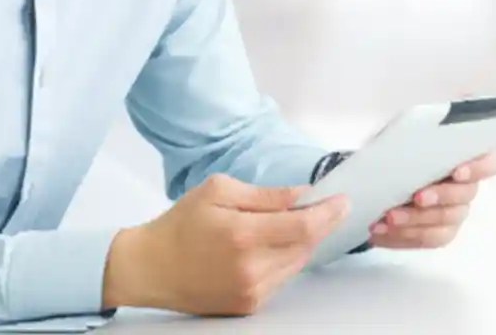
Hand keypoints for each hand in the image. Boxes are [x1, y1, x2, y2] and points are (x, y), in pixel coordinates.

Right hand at [102, 174, 348, 315]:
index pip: (303, 226)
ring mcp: (251, 291)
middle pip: (306, 246)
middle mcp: (250, 268)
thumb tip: (302, 194)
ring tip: (293, 223)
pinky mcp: (249, 304)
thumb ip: (265, 195)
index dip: (329, 213)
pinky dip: (286, 259)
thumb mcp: (218, 190)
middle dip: (320, 224)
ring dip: (303, 242)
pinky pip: (282, 278)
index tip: (344, 201)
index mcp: (242, 234)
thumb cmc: (181, 224)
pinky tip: (272, 245)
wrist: (151, 268)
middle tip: (325, 206)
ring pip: (298, 263)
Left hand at [368, 152, 495, 249]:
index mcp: (463, 158)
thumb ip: (412, 141)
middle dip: (441, 196)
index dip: (478, 168)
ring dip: (416, 219)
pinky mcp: (440, 233)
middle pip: (466, 194)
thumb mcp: (399, 142)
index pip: (488, 163)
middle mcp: (465, 187)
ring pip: (446, 220)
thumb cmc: (394, 157)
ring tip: (388, 217)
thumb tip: (405, 135)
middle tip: (417, 197)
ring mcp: (455, 212)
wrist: (377, 186)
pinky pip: (429, 238)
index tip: (457, 172)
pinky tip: (382, 230)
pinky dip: (404, 234)